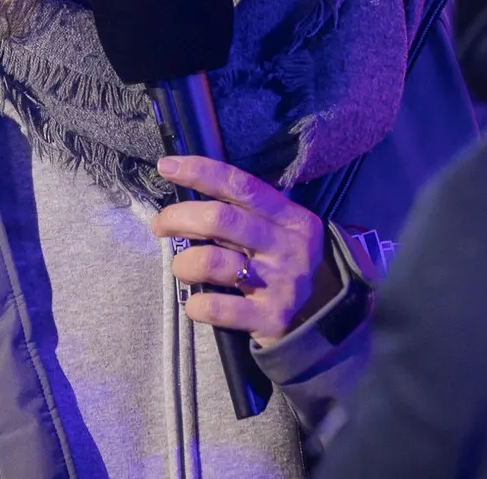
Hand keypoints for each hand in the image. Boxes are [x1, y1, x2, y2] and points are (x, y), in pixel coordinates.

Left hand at [150, 155, 340, 346]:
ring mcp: (280, 284)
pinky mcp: (269, 319)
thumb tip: (189, 199)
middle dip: (179, 217)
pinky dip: (196, 304)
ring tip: (182, 268)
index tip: (167, 166)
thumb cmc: (286, 266)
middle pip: (221, 220)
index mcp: (291, 218)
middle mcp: (287, 247)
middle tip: (160, 225)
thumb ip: (245, 215)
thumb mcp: (281, 232)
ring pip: (212, 262)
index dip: (201, 172)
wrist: (325, 319)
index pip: (242, 186)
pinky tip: (197, 303)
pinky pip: (216, 307)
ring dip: (183, 263)